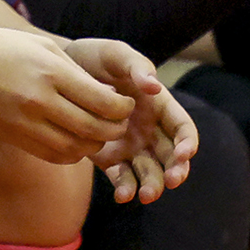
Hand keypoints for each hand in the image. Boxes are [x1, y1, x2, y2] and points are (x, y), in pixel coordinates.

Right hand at [0, 28, 134, 163]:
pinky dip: (73, 153)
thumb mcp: (41, 46)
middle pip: (94, 129)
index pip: (103, 102)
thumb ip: (76, 73)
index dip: (123, 108)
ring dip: (96, 145)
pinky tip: (76, 141)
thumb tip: (107, 97)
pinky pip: (54, 156)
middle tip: (120, 122)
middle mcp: (39, 101)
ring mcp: (24, 123)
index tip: (126, 104)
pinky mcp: (13, 138)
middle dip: (116, 129)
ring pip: (77, 148)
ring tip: (99, 133)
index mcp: (50, 73)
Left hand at [64, 39, 199, 202]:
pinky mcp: (109, 157)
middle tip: (171, 181)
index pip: (182, 128)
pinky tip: (122, 196)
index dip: (187, 142)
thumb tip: (154, 87)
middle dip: (175, 171)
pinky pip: (122, 177)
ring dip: (152, 185)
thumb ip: (137, 67)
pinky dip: (125, 188)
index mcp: (159, 105)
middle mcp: (149, 129)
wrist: (61, 71)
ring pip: (149, 171)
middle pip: (171, 156)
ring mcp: (130, 145)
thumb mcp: (116, 54)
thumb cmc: (95, 58)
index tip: (184, 153)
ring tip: (146, 195)